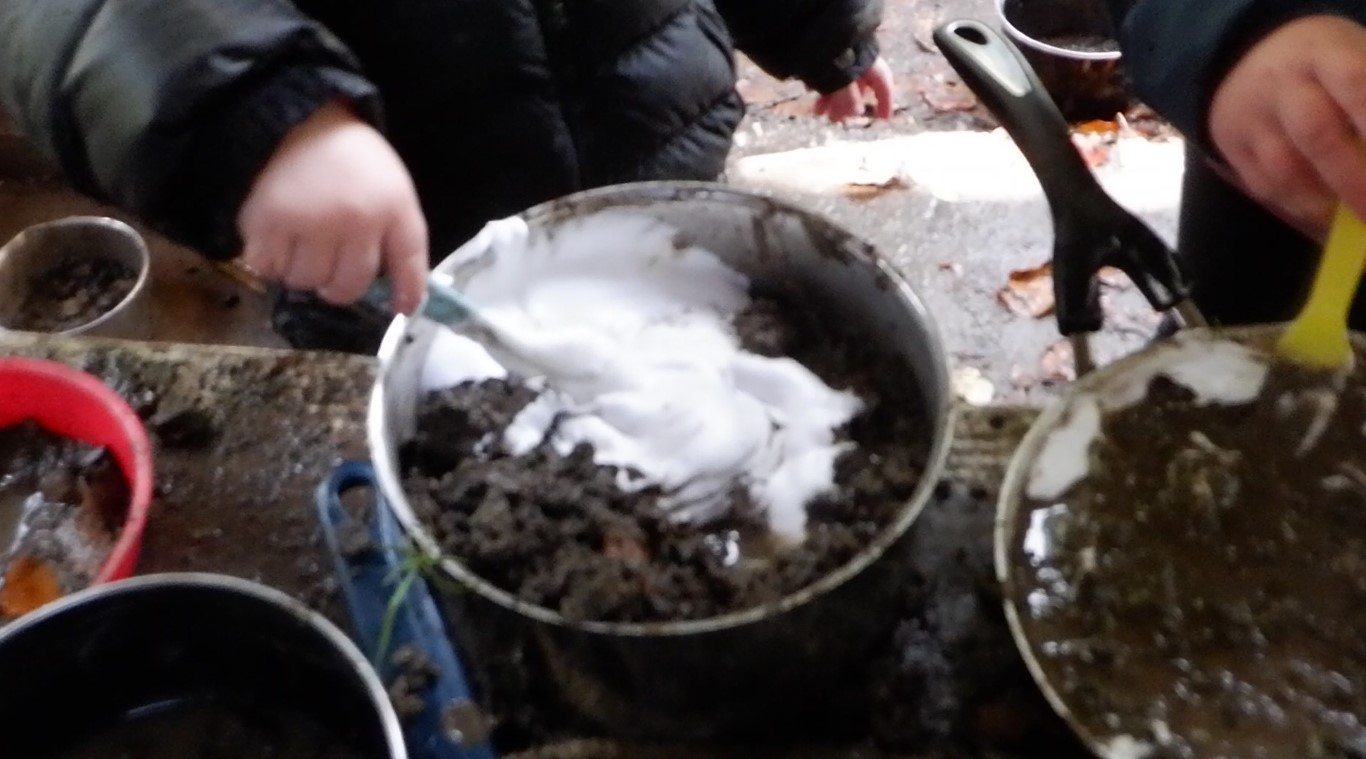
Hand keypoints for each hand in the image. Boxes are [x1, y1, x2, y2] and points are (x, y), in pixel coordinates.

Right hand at [237, 100, 427, 313]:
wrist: (304, 121)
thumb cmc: (355, 162)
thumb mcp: (396, 195)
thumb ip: (405, 248)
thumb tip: (404, 306)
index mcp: (390, 210)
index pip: (406, 265)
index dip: (406, 293)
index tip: (398, 309)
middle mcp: (352, 220)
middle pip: (343, 287)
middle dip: (336, 285)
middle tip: (329, 263)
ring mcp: (307, 220)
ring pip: (302, 281)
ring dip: (299, 272)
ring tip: (301, 244)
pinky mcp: (266, 218)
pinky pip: (264, 266)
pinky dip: (267, 261)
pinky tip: (276, 239)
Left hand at [814, 56, 894, 121]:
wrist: (811, 27)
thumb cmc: (833, 55)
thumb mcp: (843, 83)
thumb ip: (850, 100)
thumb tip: (856, 112)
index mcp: (869, 64)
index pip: (883, 85)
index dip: (884, 102)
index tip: (882, 118)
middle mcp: (858, 58)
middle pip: (856, 86)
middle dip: (846, 106)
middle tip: (834, 119)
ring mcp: (841, 54)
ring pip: (839, 80)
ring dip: (830, 98)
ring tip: (818, 112)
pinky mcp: (824, 51)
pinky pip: (826, 71)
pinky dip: (821, 84)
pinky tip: (810, 90)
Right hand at [1209, 15, 1365, 240]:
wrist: (1242, 58)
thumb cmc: (1322, 63)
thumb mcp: (1355, 54)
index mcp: (1323, 54)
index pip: (1355, 83)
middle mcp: (1282, 87)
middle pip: (1316, 134)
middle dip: (1355, 179)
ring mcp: (1252, 121)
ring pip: (1284, 170)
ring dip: (1325, 202)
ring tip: (1354, 220)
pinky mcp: (1233, 151)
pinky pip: (1264, 187)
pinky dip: (1298, 206)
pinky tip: (1326, 215)